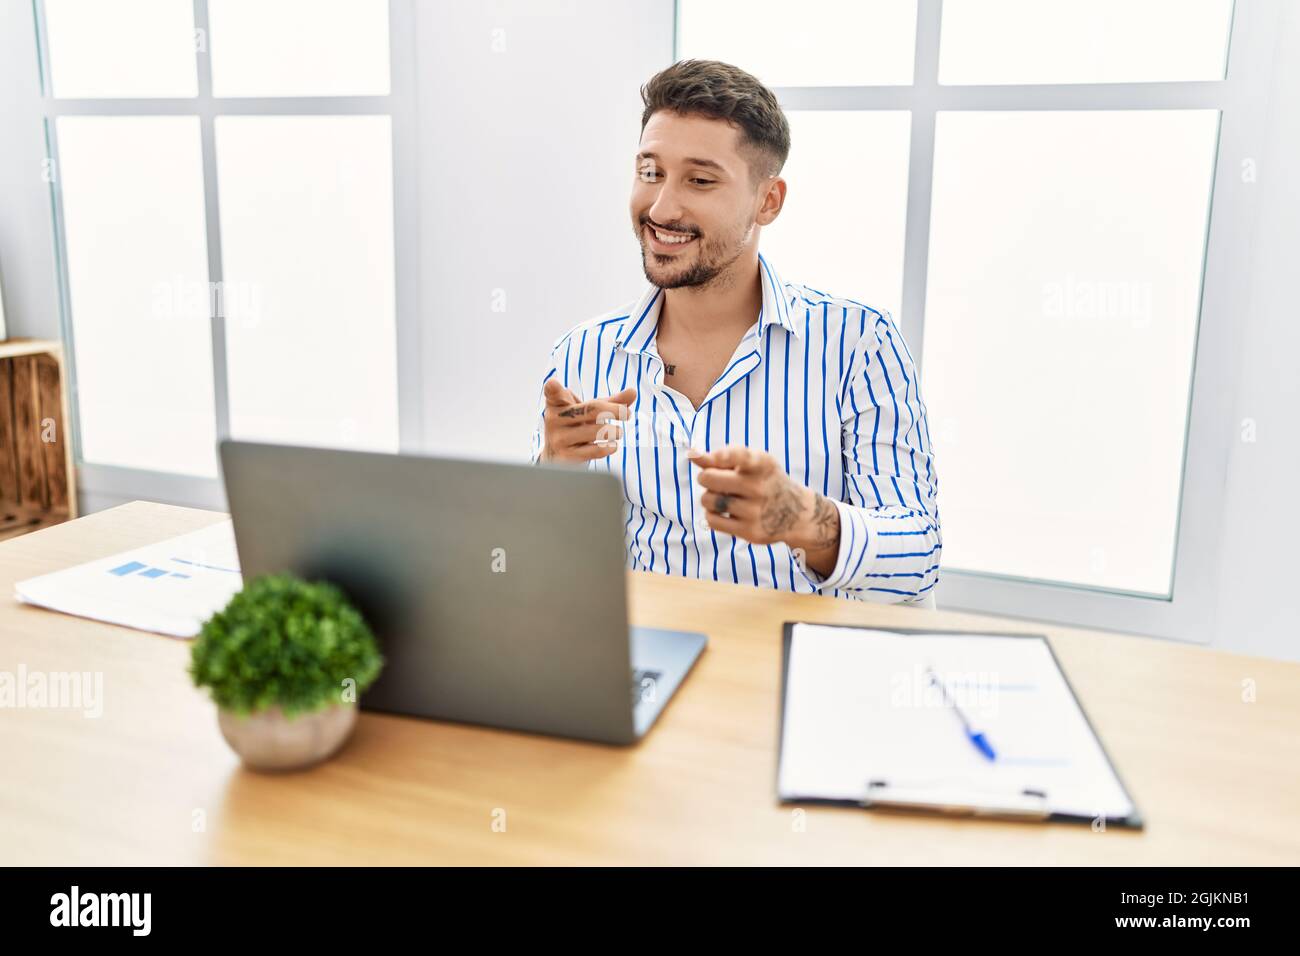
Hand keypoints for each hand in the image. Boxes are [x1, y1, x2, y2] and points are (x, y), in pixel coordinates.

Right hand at [540, 377, 636, 463]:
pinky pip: (596, 450)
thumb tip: (633, 392)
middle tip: (627, 413)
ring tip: (617, 432)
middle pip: (592, 409)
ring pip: (598, 431)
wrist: (559, 454)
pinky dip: (610, 447)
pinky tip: (612, 445)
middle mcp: (554, 420)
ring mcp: (559, 439)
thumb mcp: (590, 410)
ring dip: (615, 431)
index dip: (553, 388)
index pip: (553, 393)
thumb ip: (612, 401)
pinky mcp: (566, 457)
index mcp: (557, 403)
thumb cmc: (577, 425)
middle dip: (615, 410)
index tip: (552, 384)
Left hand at [691, 445, 841, 575]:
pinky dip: (712, 515)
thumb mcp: (751, 464)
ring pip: (708, 500)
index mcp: (762, 464)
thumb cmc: (764, 481)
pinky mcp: (750, 532)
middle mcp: (760, 487)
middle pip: (709, 478)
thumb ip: (720, 458)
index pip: (743, 457)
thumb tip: (692, 454)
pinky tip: (725, 512)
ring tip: (723, 497)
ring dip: (708, 498)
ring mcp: (755, 511)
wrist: (796, 514)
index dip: (727, 456)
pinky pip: (713, 520)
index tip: (718, 457)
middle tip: (714, 480)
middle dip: (706, 478)